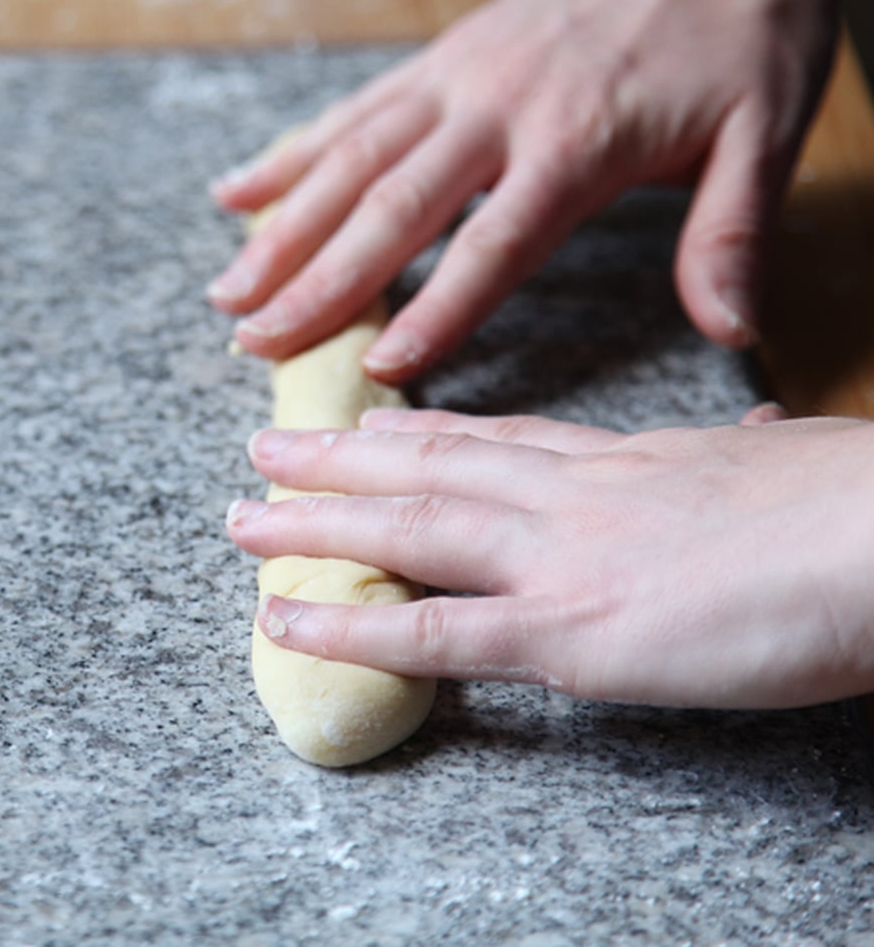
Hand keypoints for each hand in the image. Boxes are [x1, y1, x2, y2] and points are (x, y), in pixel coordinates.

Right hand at [207, 0, 862, 378]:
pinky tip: (237, 193)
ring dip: (283, 228)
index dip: (434, 311)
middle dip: (317, 280)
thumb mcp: (765, 133)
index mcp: (577, 140)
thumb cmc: (749, 27)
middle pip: (391, 205)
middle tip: (251, 338)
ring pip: (350, 158)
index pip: (492, 244)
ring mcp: (461, 75)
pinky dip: (292, 155)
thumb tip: (732, 331)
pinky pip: (354, 109)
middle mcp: (499, 107)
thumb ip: (731, 234)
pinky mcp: (446, 53)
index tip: (376, 371)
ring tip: (226, 292)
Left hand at [225, 405, 873, 708]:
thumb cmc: (862, 508)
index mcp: (628, 462)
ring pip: (408, 528)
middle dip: (338, 460)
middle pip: (432, 466)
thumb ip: (743, 452)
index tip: (372, 420)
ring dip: (313, 525)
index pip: (504, 438)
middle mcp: (574, 496)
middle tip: (267, 449)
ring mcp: (561, 558)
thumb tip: (749, 428)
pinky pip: (432, 631)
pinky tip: (286, 622)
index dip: (427, 431)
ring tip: (239, 522)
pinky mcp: (569, 631)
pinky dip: (349, 624)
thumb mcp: (789, 462)